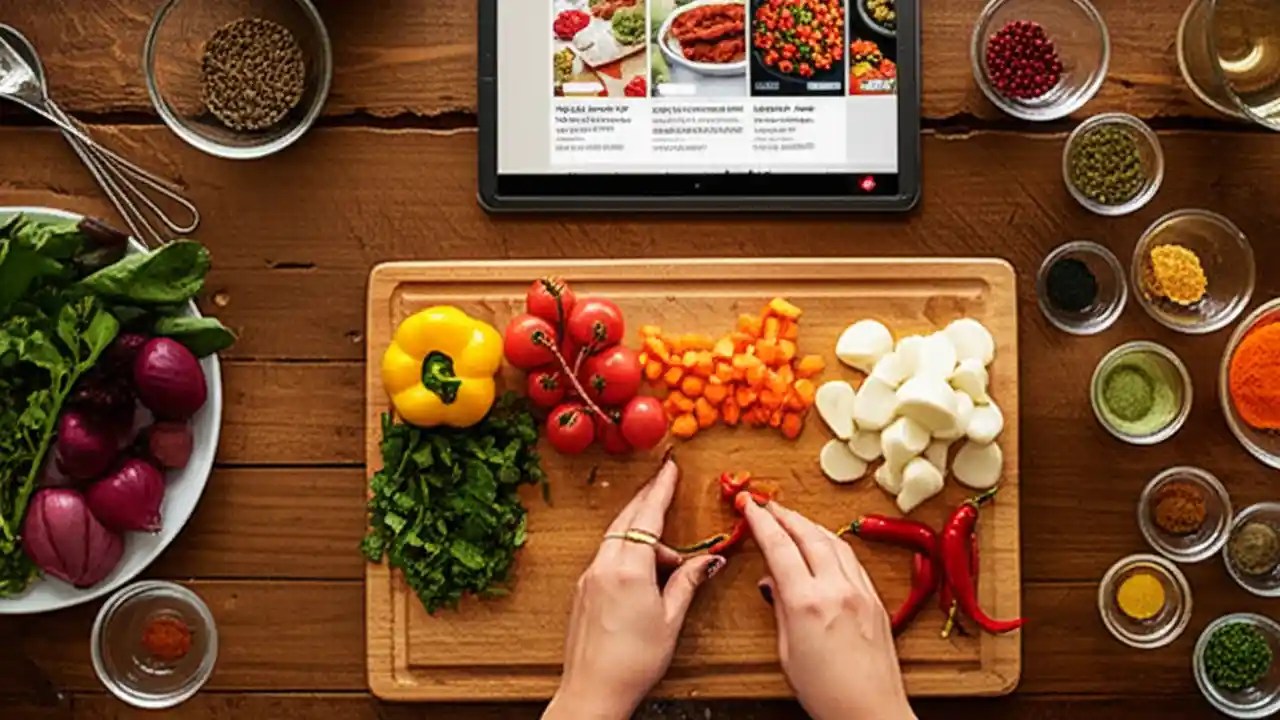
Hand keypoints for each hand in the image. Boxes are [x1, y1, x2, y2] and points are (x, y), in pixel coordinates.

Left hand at [544, 458, 725, 719]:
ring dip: (641, 534)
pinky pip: (608, 557)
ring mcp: (589, 577)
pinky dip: (628, 553)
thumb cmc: (633, 662)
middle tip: (664, 480)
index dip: (661, 488)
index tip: (670, 467)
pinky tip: (645, 572)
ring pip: (617, 538)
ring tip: (669, 557)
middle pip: (628, 518)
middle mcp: (603, 565)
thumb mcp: (671, 620)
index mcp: (628, 568)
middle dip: (648, 498)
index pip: (648, 515)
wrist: (592, 692)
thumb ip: (688, 582)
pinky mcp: (583, 590)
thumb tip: (709, 561)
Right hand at [741, 497, 914, 719]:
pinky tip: (824, 545)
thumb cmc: (828, 694)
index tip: (749, 506)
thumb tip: (773, 582)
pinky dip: (833, 543)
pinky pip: (852, 559)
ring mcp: (860, 592)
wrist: (871, 713)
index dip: (761, 521)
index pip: (779, 546)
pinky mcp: (876, 600)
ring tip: (793, 519)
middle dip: (784, 514)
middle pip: (808, 534)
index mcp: (808, 603)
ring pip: (834, 541)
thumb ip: (780, 608)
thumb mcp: (787, 652)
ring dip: (810, 524)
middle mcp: (837, 590)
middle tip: (767, 504)